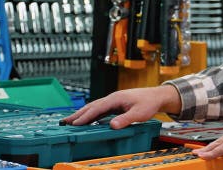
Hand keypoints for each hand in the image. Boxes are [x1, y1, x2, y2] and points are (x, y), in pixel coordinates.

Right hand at [61, 85, 181, 128]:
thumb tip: (112, 125)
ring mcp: (114, 101)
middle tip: (65, 122)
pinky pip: (100, 109)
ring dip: (83, 114)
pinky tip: (87, 120)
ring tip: (71, 121)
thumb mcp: (139, 114)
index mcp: (116, 98)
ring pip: (95, 107)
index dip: (85, 116)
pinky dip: (91, 114)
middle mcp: (112, 98)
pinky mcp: (116, 104)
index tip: (75, 123)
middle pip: (92, 106)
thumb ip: (125, 119)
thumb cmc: (149, 103)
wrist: (157, 96)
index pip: (97, 108)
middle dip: (78, 114)